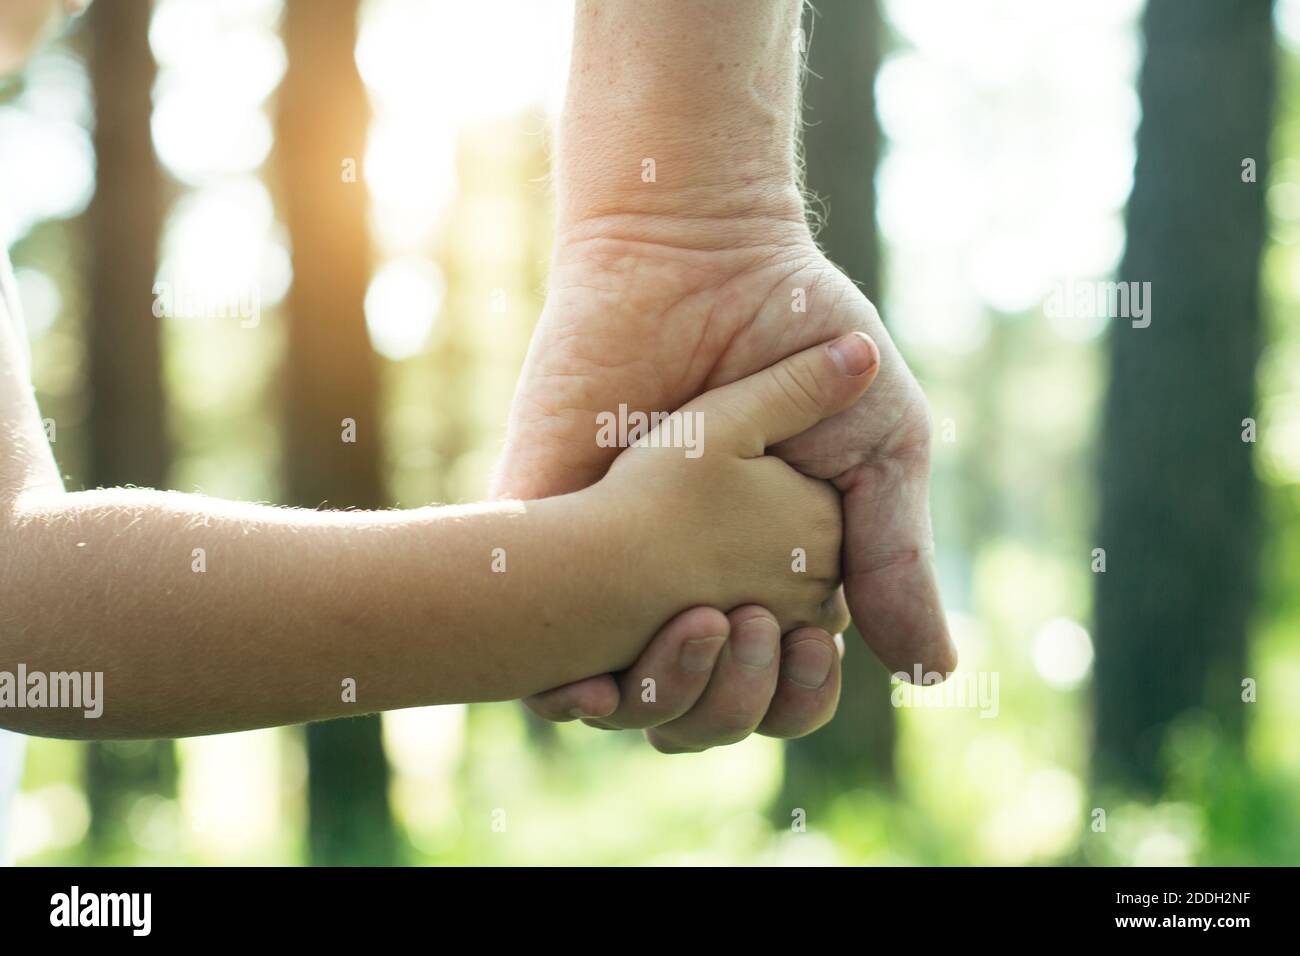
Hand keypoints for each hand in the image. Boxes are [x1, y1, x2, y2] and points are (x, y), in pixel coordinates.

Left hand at [496, 213, 954, 748]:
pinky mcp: (549, 526)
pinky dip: (564, 691)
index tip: (810, 647)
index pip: (781, 687)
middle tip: (756, 627)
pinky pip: (539, 645)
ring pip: (630, 698)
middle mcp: (694, 581)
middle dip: (734, 702)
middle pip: (708, 710)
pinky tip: (586, 688)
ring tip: (702, 623)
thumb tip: (937, 676)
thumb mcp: (878, 452)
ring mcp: (618, 559)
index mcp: (771, 573)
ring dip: (667, 695)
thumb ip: (897, 559)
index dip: (797, 693)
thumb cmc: (803, 339)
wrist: (704, 255)